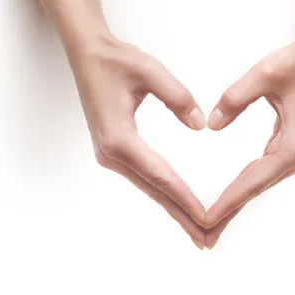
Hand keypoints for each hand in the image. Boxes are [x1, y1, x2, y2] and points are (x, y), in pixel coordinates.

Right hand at [68, 34, 207, 248]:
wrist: (87, 54)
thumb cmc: (116, 60)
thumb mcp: (150, 71)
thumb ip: (178, 97)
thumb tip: (200, 125)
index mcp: (119, 139)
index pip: (161, 176)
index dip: (185, 198)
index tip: (206, 217)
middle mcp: (112, 154)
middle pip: (154, 191)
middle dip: (182, 216)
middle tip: (207, 240)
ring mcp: (110, 155)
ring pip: (149, 188)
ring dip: (173, 208)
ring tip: (197, 229)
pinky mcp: (114, 151)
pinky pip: (143, 177)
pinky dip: (163, 193)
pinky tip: (176, 203)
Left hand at [204, 36, 294, 247]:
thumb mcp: (262, 75)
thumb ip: (234, 100)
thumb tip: (212, 126)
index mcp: (294, 147)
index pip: (252, 180)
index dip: (228, 201)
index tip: (206, 219)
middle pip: (256, 189)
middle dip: (229, 211)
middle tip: (204, 236)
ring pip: (259, 183)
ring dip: (237, 201)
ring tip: (213, 222)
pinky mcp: (293, 148)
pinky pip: (263, 172)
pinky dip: (245, 185)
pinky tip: (231, 196)